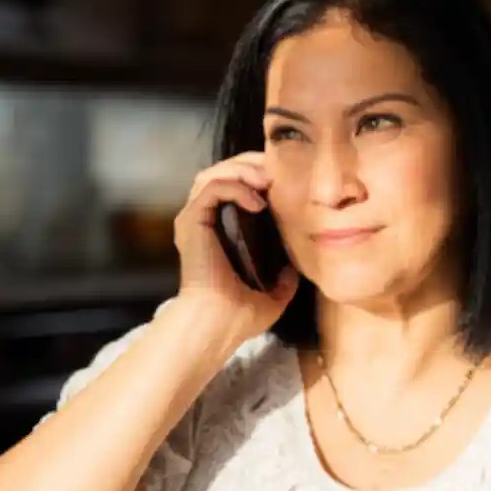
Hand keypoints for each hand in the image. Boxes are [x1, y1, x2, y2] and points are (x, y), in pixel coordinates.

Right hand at [172, 152, 298, 341]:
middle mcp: (203, 221)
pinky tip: (259, 201)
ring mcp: (193, 220)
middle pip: (223, 172)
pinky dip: (236, 186)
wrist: (219, 326)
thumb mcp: (275, 292)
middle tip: (279, 171)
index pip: (235, 186)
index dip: (259, 176)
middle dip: (252, 165)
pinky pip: (211, 187)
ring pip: (214, 173)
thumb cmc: (241, 316)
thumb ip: (285, 275)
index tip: (287, 181)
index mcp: (220, 232)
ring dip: (243, 169)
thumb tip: (299, 264)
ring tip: (270, 180)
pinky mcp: (190, 221)